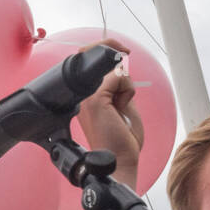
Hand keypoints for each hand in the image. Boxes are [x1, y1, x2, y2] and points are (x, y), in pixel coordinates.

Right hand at [74, 38, 144, 184]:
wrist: (120, 160)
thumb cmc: (122, 139)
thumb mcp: (122, 104)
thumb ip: (118, 85)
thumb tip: (120, 65)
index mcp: (84, 97)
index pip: (87, 61)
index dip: (104, 49)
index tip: (122, 52)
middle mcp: (81, 96)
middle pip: (94, 54)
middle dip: (114, 53)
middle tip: (126, 59)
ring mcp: (86, 98)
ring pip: (112, 69)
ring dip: (125, 84)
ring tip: (123, 105)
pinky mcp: (95, 101)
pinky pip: (118, 77)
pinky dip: (128, 90)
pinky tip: (123, 107)